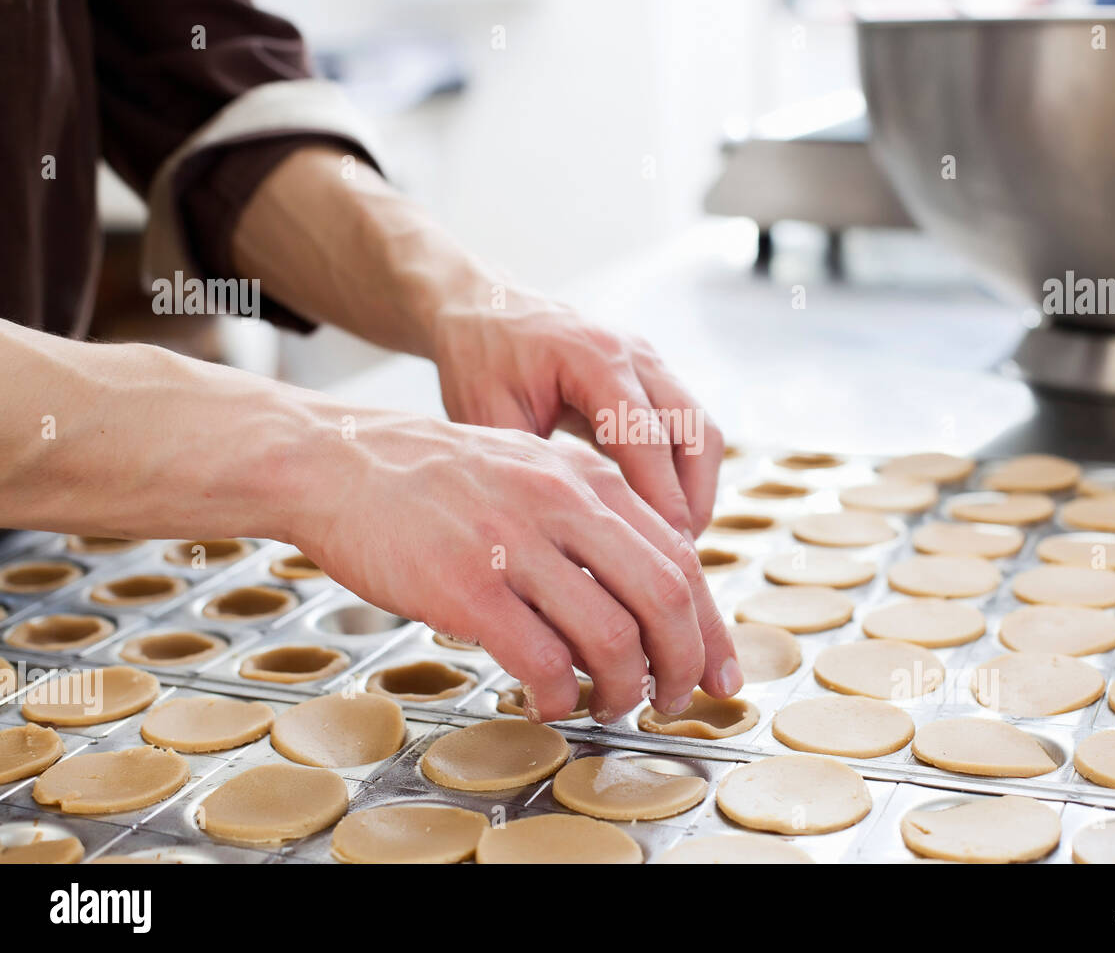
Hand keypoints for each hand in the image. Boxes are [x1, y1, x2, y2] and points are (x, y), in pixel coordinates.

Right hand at [293, 414, 740, 722]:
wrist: (341, 462)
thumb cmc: (438, 480)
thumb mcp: (533, 470)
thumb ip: (592, 519)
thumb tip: (647, 597)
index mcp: (590, 478)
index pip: (682, 559)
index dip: (711, 626)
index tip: (720, 673)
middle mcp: (565, 503)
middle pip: (664, 598)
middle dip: (684, 665)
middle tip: (675, 701)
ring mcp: (517, 544)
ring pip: (613, 636)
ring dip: (625, 688)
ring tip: (612, 705)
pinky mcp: (469, 587)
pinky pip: (543, 661)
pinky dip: (560, 696)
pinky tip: (550, 702)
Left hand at [430, 293, 723, 538]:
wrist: (485, 308)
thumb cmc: (480, 359)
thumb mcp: (486, 416)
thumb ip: (528, 472)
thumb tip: (559, 543)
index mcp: (593, 357)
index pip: (646, 437)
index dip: (661, 499)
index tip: (664, 551)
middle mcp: (634, 354)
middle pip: (697, 432)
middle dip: (694, 499)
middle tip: (676, 557)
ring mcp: (650, 362)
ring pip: (703, 431)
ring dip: (697, 489)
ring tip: (672, 543)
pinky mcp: (652, 377)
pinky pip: (688, 428)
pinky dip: (684, 473)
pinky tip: (658, 516)